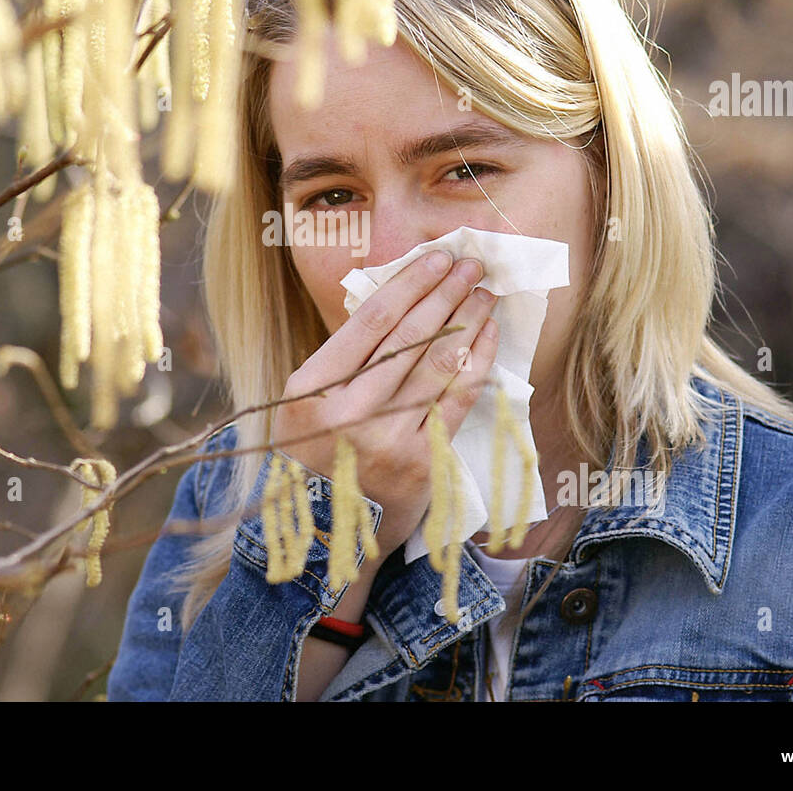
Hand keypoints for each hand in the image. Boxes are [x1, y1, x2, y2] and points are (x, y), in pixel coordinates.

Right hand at [270, 249, 499, 563]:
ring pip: (437, 364)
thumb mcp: (305, 403)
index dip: (410, 283)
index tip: (437, 258)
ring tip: (484, 294)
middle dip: (445, 293)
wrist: (325, 534)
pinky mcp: (420, 463)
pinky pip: (456, 402)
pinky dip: (476, 365)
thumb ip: (344, 359)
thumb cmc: (316, 457)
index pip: (371, 320)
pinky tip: (488, 339)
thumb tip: (400, 299)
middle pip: (409, 336)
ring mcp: (386, 439)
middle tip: (471, 264)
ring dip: (467, 321)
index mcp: (312, 387)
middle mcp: (348, 410)